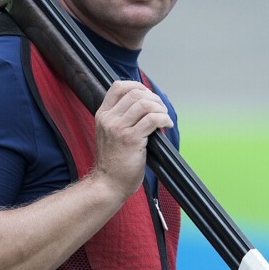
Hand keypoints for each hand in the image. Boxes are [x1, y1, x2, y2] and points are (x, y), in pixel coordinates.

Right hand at [90, 80, 172, 199]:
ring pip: (145, 104)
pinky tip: (166, 125)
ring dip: (160, 108)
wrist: (108, 184)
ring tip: (164, 118)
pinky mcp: (131, 139)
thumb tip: (144, 104)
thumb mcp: (109, 134)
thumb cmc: (113, 162)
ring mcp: (118, 128)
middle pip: (135, 93)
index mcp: (102, 115)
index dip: (137, 85)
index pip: (118, 86)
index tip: (148, 95)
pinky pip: (152, 119)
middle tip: (161, 109)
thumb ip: (121, 118)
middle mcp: (109, 119)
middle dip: (153, 98)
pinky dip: (164, 119)